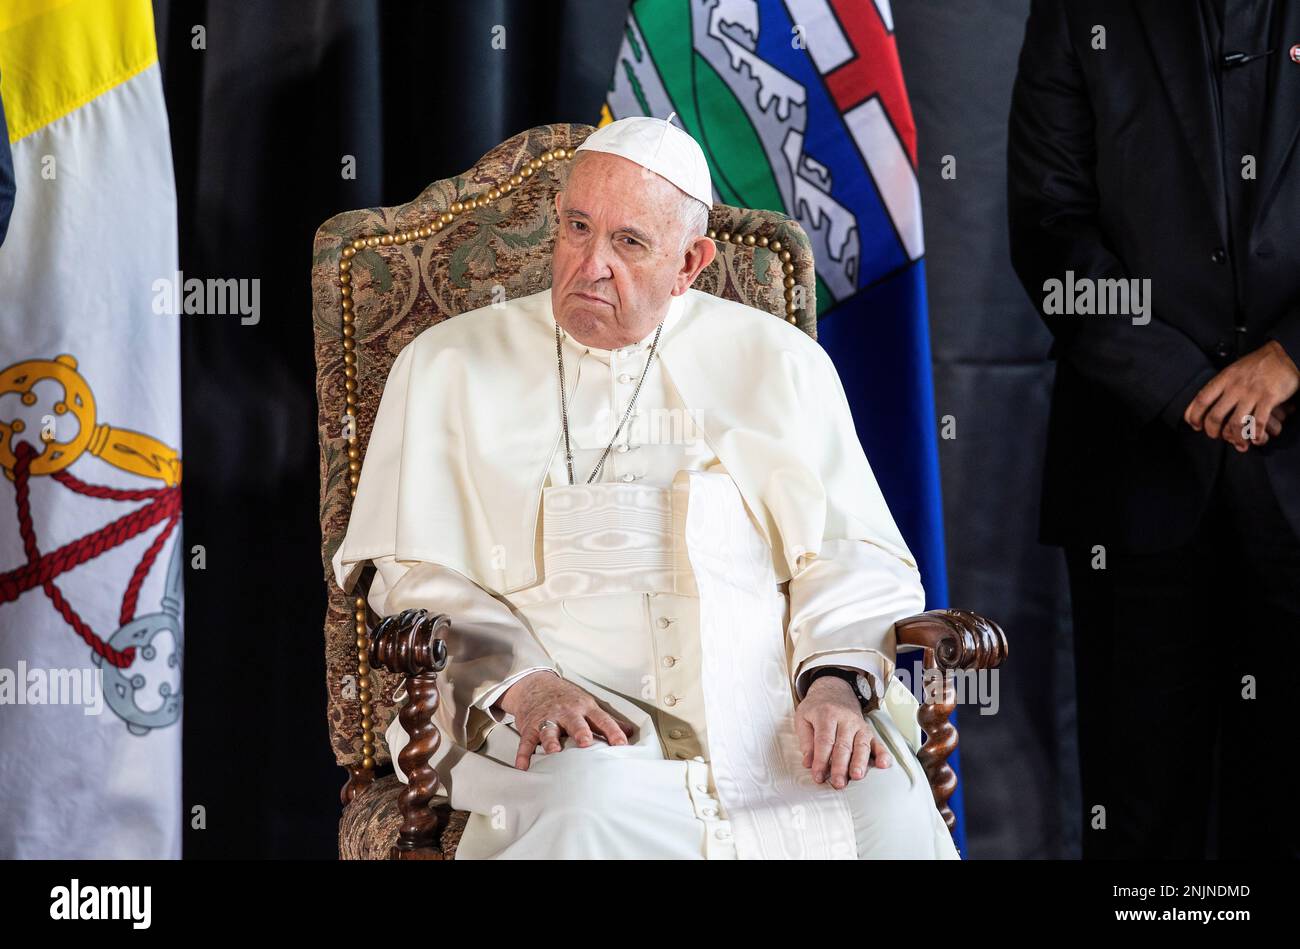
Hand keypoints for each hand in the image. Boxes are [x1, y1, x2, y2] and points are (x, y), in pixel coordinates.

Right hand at [498, 670, 634, 769]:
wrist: (535, 684)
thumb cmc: (567, 699)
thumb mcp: (589, 706)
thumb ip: (608, 721)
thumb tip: (630, 732)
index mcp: (584, 708)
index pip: (602, 719)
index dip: (612, 731)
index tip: (621, 744)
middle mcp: (566, 712)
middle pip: (574, 721)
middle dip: (580, 731)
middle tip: (586, 742)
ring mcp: (547, 718)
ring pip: (548, 729)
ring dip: (550, 740)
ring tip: (553, 751)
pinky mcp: (530, 726)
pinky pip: (526, 741)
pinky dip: (523, 754)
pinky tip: (523, 766)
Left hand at [795, 675, 890, 789]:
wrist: (834, 690)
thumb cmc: (816, 708)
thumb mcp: (803, 718)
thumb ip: (806, 741)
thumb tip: (808, 763)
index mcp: (826, 715)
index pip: (824, 741)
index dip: (821, 760)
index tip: (818, 776)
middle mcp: (845, 719)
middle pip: (843, 745)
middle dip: (840, 766)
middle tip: (838, 783)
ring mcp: (859, 725)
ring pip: (861, 745)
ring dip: (859, 762)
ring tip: (856, 776)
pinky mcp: (868, 730)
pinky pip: (877, 742)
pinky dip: (881, 754)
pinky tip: (883, 764)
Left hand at [1184, 341, 1299, 449]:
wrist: (1284, 354)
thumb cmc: (1258, 364)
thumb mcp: (1233, 369)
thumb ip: (1221, 384)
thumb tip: (1207, 401)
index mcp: (1224, 378)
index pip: (1201, 399)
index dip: (1194, 415)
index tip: (1194, 424)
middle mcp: (1235, 387)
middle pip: (1215, 415)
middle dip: (1212, 430)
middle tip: (1214, 436)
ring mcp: (1252, 393)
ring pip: (1236, 423)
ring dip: (1235, 438)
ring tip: (1238, 443)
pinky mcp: (1269, 398)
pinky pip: (1258, 422)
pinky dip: (1256, 434)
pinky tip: (1256, 438)